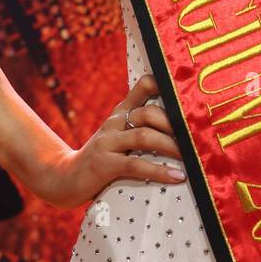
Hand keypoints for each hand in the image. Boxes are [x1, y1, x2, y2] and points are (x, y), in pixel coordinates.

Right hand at [39, 74, 185, 209]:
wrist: (64, 178)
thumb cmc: (102, 158)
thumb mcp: (118, 136)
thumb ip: (142, 127)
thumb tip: (182, 127)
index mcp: (121, 112)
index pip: (143, 85)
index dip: (164, 83)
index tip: (188, 93)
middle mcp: (114, 122)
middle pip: (149, 113)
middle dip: (175, 125)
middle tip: (196, 138)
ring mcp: (107, 142)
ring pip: (144, 136)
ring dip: (171, 147)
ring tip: (191, 158)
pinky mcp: (104, 164)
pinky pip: (136, 164)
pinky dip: (159, 170)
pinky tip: (177, 176)